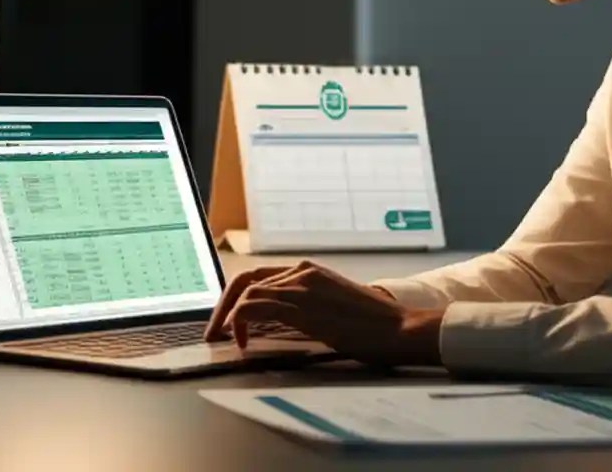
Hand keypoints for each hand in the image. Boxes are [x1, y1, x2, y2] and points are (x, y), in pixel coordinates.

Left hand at [202, 261, 443, 366]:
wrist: (398, 327)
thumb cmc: (373, 325)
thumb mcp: (334, 307)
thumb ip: (308, 307)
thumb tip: (280, 324)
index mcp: (309, 270)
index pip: (260, 276)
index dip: (238, 296)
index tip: (227, 319)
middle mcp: (301, 272)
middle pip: (246, 280)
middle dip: (223, 305)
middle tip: (214, 330)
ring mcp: (300, 287)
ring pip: (246, 293)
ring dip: (227, 317)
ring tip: (224, 340)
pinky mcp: (301, 307)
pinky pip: (253, 308)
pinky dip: (239, 324)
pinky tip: (242, 342)